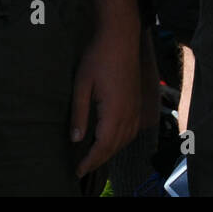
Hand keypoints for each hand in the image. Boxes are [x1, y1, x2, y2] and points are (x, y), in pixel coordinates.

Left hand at [70, 23, 139, 175]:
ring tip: (92, 158)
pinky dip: (119, 142)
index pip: (103, 146)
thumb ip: (80, 113)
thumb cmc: (98, 59)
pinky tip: (109, 140)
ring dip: (109, 151)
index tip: (78, 171)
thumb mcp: (82, 85)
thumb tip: (76, 139)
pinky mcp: (137, 105)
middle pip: (114, 147)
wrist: (120, 40)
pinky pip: (130, 132)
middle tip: (81, 169)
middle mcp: (129, 117)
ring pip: (124, 141)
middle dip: (98, 160)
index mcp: (115, 114)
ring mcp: (135, 111)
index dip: (90, 161)